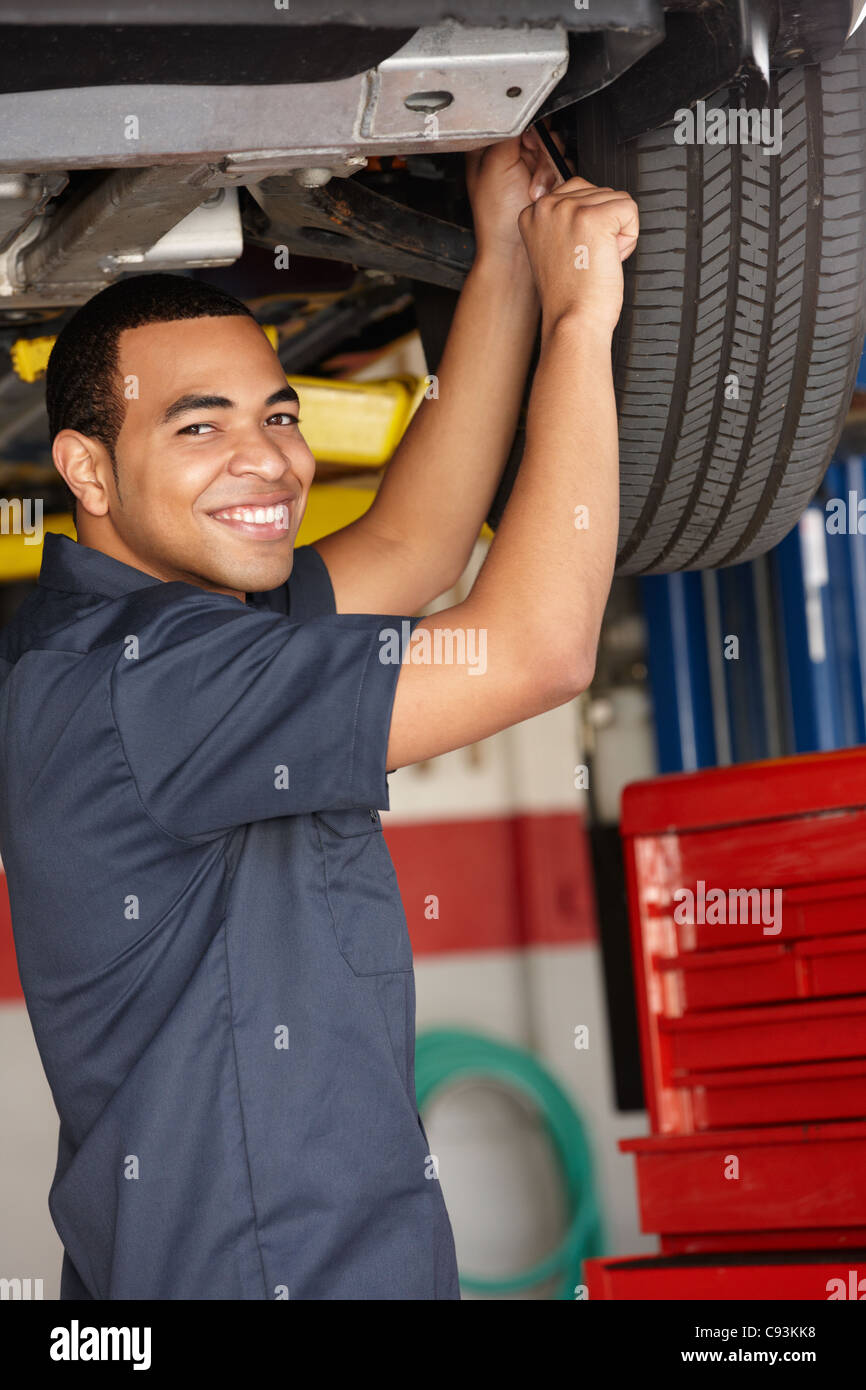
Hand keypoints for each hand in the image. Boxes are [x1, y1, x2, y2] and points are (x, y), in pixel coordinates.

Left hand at [465, 127, 566, 266]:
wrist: (513, 253)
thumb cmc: (496, 217)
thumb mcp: (496, 163)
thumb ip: (508, 132)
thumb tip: (520, 109)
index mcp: (489, 146)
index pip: (515, 116)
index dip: (526, 127)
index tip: (525, 144)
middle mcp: (509, 155)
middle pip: (539, 130)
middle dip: (539, 153)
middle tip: (530, 170)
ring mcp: (528, 169)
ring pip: (553, 149)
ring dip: (547, 169)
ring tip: (535, 191)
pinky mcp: (545, 182)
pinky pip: (561, 167)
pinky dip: (556, 179)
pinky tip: (544, 193)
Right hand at [517, 175, 638, 333]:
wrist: (572, 323)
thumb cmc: (568, 297)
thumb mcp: (555, 248)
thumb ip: (565, 221)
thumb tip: (590, 200)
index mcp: (532, 213)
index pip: (578, 192)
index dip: (588, 226)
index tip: (575, 255)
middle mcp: (546, 206)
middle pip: (599, 193)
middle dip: (604, 227)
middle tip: (586, 261)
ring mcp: (568, 209)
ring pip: (616, 200)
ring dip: (616, 233)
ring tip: (595, 261)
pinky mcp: (594, 218)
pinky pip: (630, 209)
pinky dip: (630, 237)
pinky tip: (609, 258)